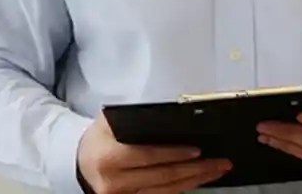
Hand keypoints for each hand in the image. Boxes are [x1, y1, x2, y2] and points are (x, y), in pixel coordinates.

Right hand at [76, 113, 231, 193]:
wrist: (82, 163)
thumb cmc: (99, 140)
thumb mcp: (107, 123)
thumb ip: (131, 119)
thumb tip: (167, 115)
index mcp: (109, 158)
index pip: (148, 156)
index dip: (174, 154)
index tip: (197, 151)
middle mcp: (115, 182)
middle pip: (163, 177)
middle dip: (195, 169)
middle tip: (219, 162)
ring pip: (166, 191)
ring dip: (195, 181)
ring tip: (216, 170)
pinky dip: (183, 188)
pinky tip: (197, 180)